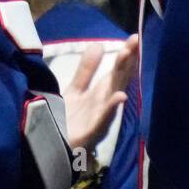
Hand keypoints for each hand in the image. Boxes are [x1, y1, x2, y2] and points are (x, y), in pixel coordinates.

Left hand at [62, 35, 137, 150]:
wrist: (53, 151)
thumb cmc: (68, 123)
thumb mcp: (76, 91)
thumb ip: (87, 70)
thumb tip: (100, 44)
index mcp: (100, 95)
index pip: (116, 72)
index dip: (125, 56)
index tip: (134, 38)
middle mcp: (103, 106)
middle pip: (117, 81)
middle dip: (126, 62)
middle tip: (135, 41)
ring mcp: (98, 120)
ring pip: (112, 97)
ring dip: (121, 79)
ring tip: (127, 59)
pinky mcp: (89, 135)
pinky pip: (102, 121)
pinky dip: (111, 109)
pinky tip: (121, 97)